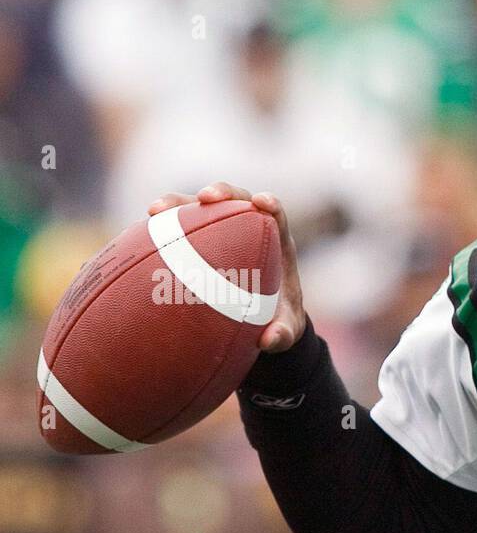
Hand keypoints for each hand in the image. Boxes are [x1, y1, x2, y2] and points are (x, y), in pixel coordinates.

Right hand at [147, 182, 305, 352]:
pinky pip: (172, 230)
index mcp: (274, 241)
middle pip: (234, 199)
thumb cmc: (277, 317)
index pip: (274, 214)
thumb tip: (270, 340)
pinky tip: (134, 239)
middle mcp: (246, 228)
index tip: (262, 203)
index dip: (269, 204)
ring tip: (155, 211)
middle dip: (220, 192)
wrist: (256, 318)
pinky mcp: (192, 240)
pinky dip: (155, 232)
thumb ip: (284, 333)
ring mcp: (216, 230)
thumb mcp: (286, 329)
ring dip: (176, 203)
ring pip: (196, 208)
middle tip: (206, 198)